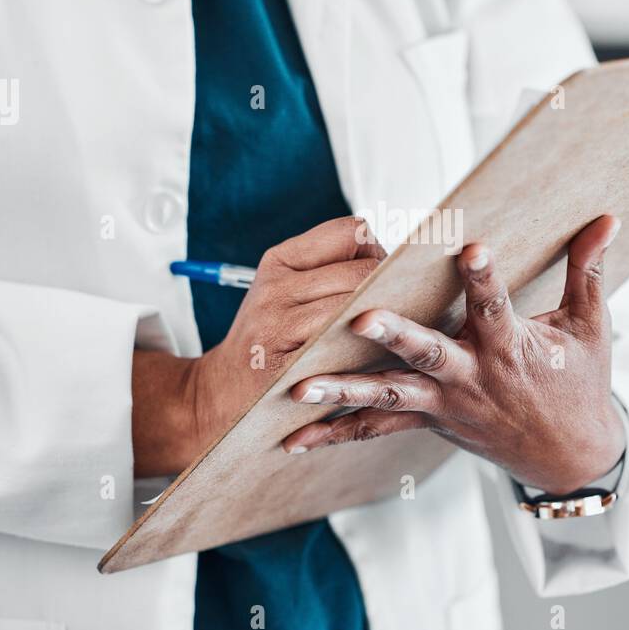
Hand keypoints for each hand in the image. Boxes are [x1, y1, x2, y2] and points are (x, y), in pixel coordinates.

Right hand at [131, 217, 384, 477]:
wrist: (222, 397)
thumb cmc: (269, 343)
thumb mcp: (283, 293)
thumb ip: (329, 271)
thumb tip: (399, 262)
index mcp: (279, 261)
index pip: (351, 232)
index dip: (377, 252)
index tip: (382, 277)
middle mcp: (277, 288)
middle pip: (365, 272)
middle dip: (393, 290)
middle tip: (406, 311)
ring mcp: (281, 327)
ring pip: (362, 308)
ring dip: (388, 322)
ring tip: (396, 334)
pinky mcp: (290, 366)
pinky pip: (348, 347)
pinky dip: (371, 349)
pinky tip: (379, 358)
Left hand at [281, 216, 625, 495]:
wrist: (568, 457)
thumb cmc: (580, 383)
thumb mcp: (591, 329)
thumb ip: (588, 271)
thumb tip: (607, 218)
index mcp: (513, 349)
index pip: (497, 306)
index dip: (485, 277)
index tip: (470, 246)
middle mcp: (472, 378)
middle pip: (428, 356)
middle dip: (396, 337)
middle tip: (361, 320)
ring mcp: (445, 406)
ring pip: (388, 398)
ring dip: (342, 392)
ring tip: (298, 389)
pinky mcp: (428, 424)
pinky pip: (375, 430)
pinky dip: (333, 434)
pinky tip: (290, 438)